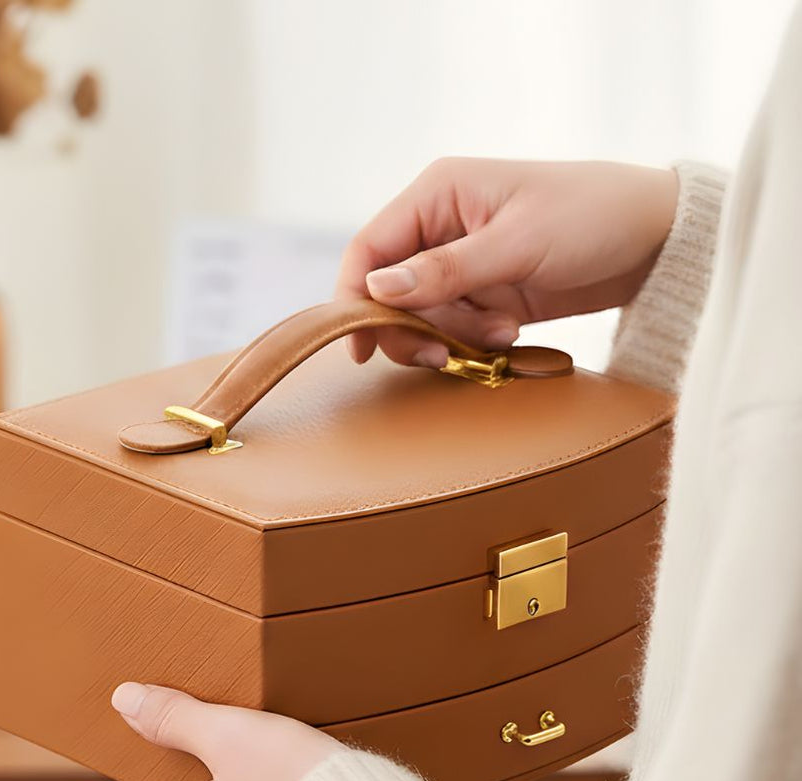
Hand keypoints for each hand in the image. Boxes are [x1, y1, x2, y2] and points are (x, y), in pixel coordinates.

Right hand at [336, 158, 678, 365]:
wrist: (657, 241)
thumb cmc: (591, 217)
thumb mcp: (515, 243)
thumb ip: (443, 272)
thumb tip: (376, 291)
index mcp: (438, 194)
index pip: (370, 249)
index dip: (354, 298)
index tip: (359, 346)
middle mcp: (441, 228)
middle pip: (389, 294)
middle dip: (413, 328)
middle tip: (442, 354)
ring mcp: (463, 264)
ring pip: (422, 318)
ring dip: (452, 337)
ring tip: (500, 334)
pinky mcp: (485, 294)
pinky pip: (454, 328)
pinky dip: (473, 341)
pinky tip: (509, 333)